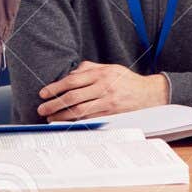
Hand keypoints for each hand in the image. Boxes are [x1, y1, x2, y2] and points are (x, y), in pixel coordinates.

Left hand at [37, 62, 167, 120]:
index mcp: (102, 73)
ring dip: (62, 116)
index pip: (73, 80)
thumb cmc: (127, 81)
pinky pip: (89, 119)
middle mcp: (104, 87)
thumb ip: (90, 68)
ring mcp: (108, 102)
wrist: (149, 94)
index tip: (44, 93)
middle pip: (73, 96)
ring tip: (50, 118)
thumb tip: (70, 74)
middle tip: (42, 108)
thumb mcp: (110, 68)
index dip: (56, 87)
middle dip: (54, 103)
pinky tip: (66, 123)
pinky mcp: (111, 114)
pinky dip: (75, 122)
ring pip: (79, 110)